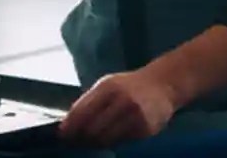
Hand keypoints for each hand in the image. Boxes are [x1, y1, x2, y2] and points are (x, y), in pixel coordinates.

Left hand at [58, 70, 178, 147]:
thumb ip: (88, 101)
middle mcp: (122, 100)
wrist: (163, 84)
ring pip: (107, 138)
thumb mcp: (107, 85)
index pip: (82, 111)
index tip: (63, 135)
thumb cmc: (129, 86)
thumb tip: (67, 123)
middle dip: (82, 137)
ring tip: (94, 141)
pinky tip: (113, 137)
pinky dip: (114, 141)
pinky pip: (123, 141)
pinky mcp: (145, 128)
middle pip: (93, 128)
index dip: (70, 126)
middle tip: (78, 141)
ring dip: (97, 142)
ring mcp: (135, 115)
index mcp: (108, 87)